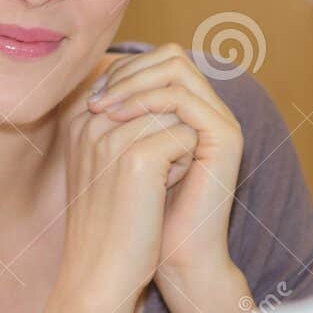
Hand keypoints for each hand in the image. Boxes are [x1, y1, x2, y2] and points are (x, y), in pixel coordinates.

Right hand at [58, 101, 198, 312]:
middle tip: (148, 179)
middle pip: (156, 97)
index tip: (137, 166)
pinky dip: (185, 163)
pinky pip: (186, 136)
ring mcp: (111, 136)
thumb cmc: (107, 223)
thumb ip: (118, 124)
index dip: (152, 123)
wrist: (100, 272)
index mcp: (78, 120)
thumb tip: (158, 93)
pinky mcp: (139, 156)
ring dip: (177, 147)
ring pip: (174, 115)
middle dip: (167, 132)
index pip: (135, 87)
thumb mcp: (102, 165)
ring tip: (153, 185)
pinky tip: (163, 192)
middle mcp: (89, 121)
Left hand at [87, 43, 244, 280]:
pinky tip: (118, 119)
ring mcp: (220, 122)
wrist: (171, 257)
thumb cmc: (141, 215)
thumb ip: (116, 119)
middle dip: (128, 70)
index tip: (91, 95)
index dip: (123, 70)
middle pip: (171, 56)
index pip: (158, 62)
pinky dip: (147, 102)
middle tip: (98, 96)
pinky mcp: (225, 138)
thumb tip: (87, 84)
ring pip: (177, 69)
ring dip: (134, 83)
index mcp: (189, 113)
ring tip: (104, 108)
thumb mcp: (119, 157)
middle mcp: (209, 111)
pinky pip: (184, 99)